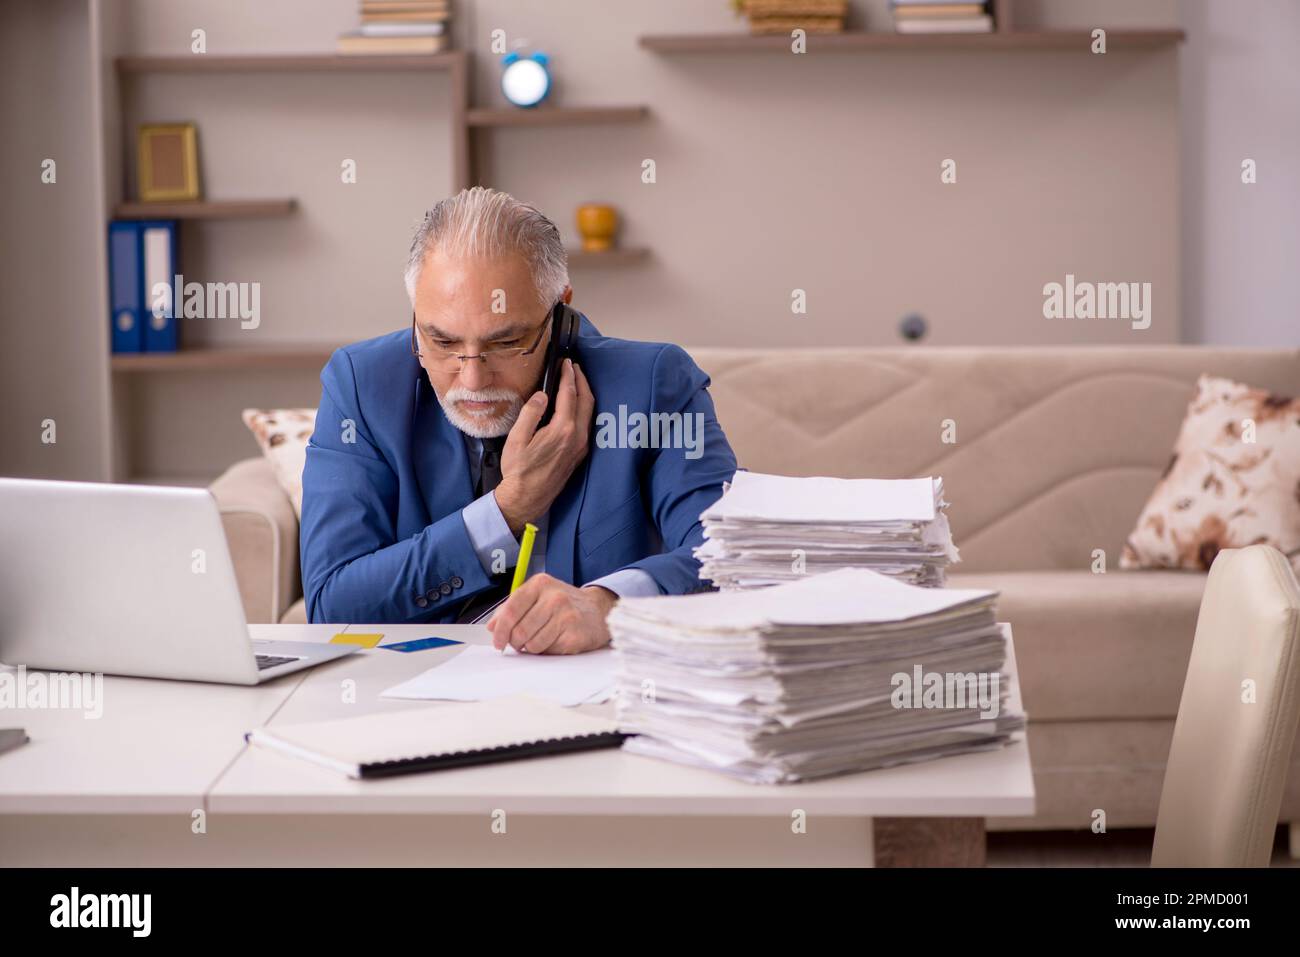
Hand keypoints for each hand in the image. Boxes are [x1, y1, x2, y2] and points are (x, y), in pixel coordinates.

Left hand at [487, 574, 617, 654]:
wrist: (599, 610)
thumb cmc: (564, 605)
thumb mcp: (538, 597)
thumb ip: (513, 608)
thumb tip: (492, 627)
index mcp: (540, 584)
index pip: (511, 611)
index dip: (500, 630)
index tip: (497, 642)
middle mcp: (554, 597)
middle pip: (519, 631)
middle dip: (516, 642)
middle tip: (521, 643)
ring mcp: (566, 615)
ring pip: (532, 644)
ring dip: (532, 647)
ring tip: (542, 639)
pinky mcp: (575, 634)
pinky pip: (549, 651)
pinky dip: (548, 650)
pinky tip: (556, 640)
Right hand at [494, 359, 593, 536]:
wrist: (527, 498)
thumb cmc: (519, 470)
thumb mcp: (517, 439)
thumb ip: (530, 413)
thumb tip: (542, 395)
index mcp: (562, 430)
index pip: (569, 394)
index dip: (568, 375)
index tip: (566, 362)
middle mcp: (577, 437)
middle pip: (586, 400)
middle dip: (581, 380)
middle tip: (574, 366)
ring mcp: (581, 446)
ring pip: (590, 412)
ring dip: (585, 393)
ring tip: (576, 381)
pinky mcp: (580, 454)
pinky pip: (587, 424)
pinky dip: (584, 408)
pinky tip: (576, 404)